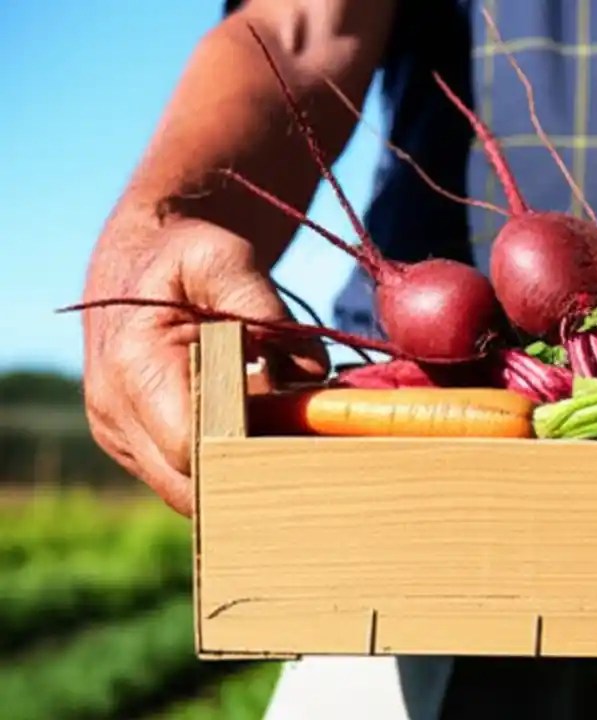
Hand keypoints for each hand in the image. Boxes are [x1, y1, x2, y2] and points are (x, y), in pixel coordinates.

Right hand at [80, 221, 328, 514]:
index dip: (248, 448)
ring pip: (192, 494)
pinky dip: (232, 470)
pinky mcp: (139, 450)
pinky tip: (271, 441)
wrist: (143, 260)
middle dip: (254, 475)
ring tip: (293, 443)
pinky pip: (190, 480)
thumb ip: (267, 308)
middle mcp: (117, 416)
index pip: (191, 447)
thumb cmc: (187, 254)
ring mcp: (123, 440)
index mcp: (134, 369)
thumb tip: (312, 371)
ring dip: (244, 477)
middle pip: (192, 487)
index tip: (298, 432)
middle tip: (313, 453)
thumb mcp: (225, 257)